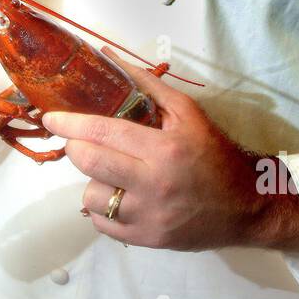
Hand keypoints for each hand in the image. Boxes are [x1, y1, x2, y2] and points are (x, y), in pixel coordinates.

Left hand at [42, 53, 298, 255]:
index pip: (103, 133)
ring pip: (92, 197)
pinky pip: (103, 224)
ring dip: (94, 181)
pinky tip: (119, 197)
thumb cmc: (216, 154)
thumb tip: (108, 57)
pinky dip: (103, 209)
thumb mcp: (188, 112)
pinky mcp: (147, 240)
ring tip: (111, 174)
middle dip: (74, 149)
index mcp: (164, 149)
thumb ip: (147, 85)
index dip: (70, 124)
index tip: (51, 118)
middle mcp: (153, 185)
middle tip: (77, 143)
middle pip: (90, 164)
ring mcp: (148, 217)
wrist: (248, 206)